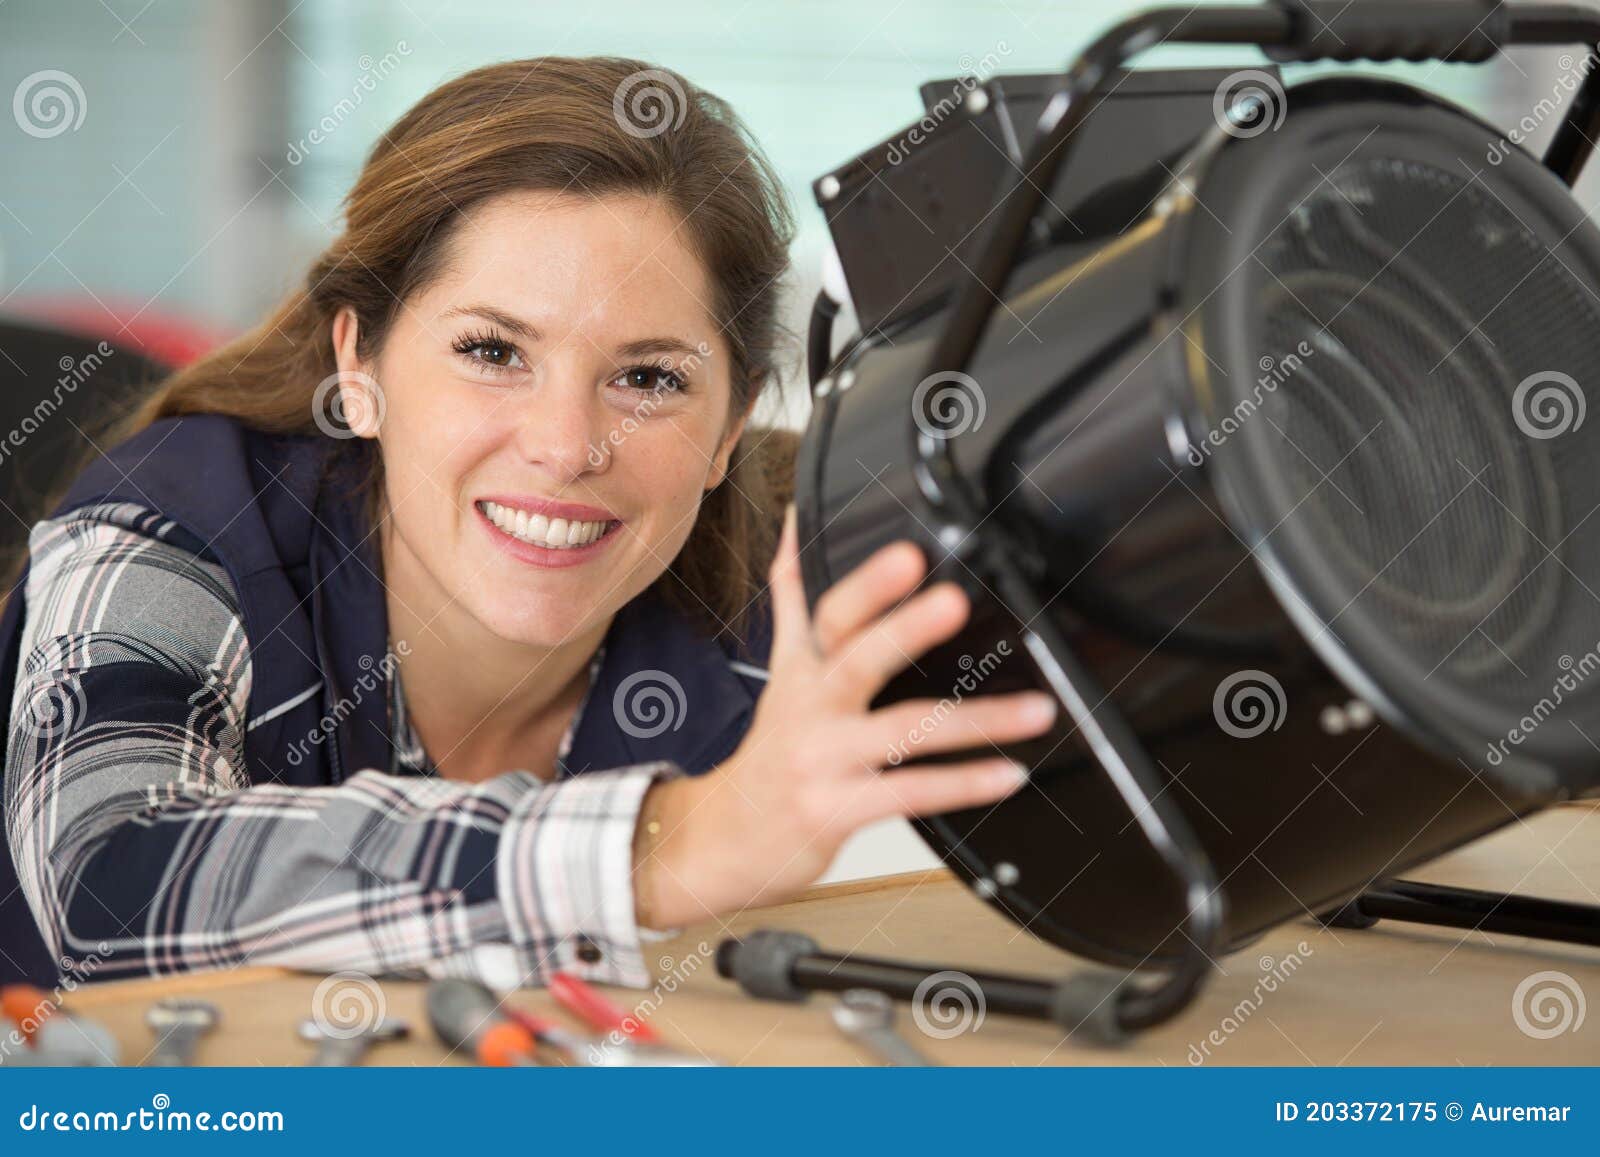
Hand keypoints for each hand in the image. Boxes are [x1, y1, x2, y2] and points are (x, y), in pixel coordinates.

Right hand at [631, 503, 1057, 927]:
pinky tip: (1009, 773)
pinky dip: (963, 784)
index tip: (909, 553)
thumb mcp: (781, 669)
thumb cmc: (773, 747)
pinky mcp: (837, 811)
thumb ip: (793, 595)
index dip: (867, 584)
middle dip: (905, 628)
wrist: (729, 836)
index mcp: (804, 669)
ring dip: (976, 721)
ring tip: (1036, 709)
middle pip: (858, 660)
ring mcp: (824, 760)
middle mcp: (811, 708)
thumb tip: (795, 520)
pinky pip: (910, 794)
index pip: (831, 615)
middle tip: (954, 601)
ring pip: (904, 732)